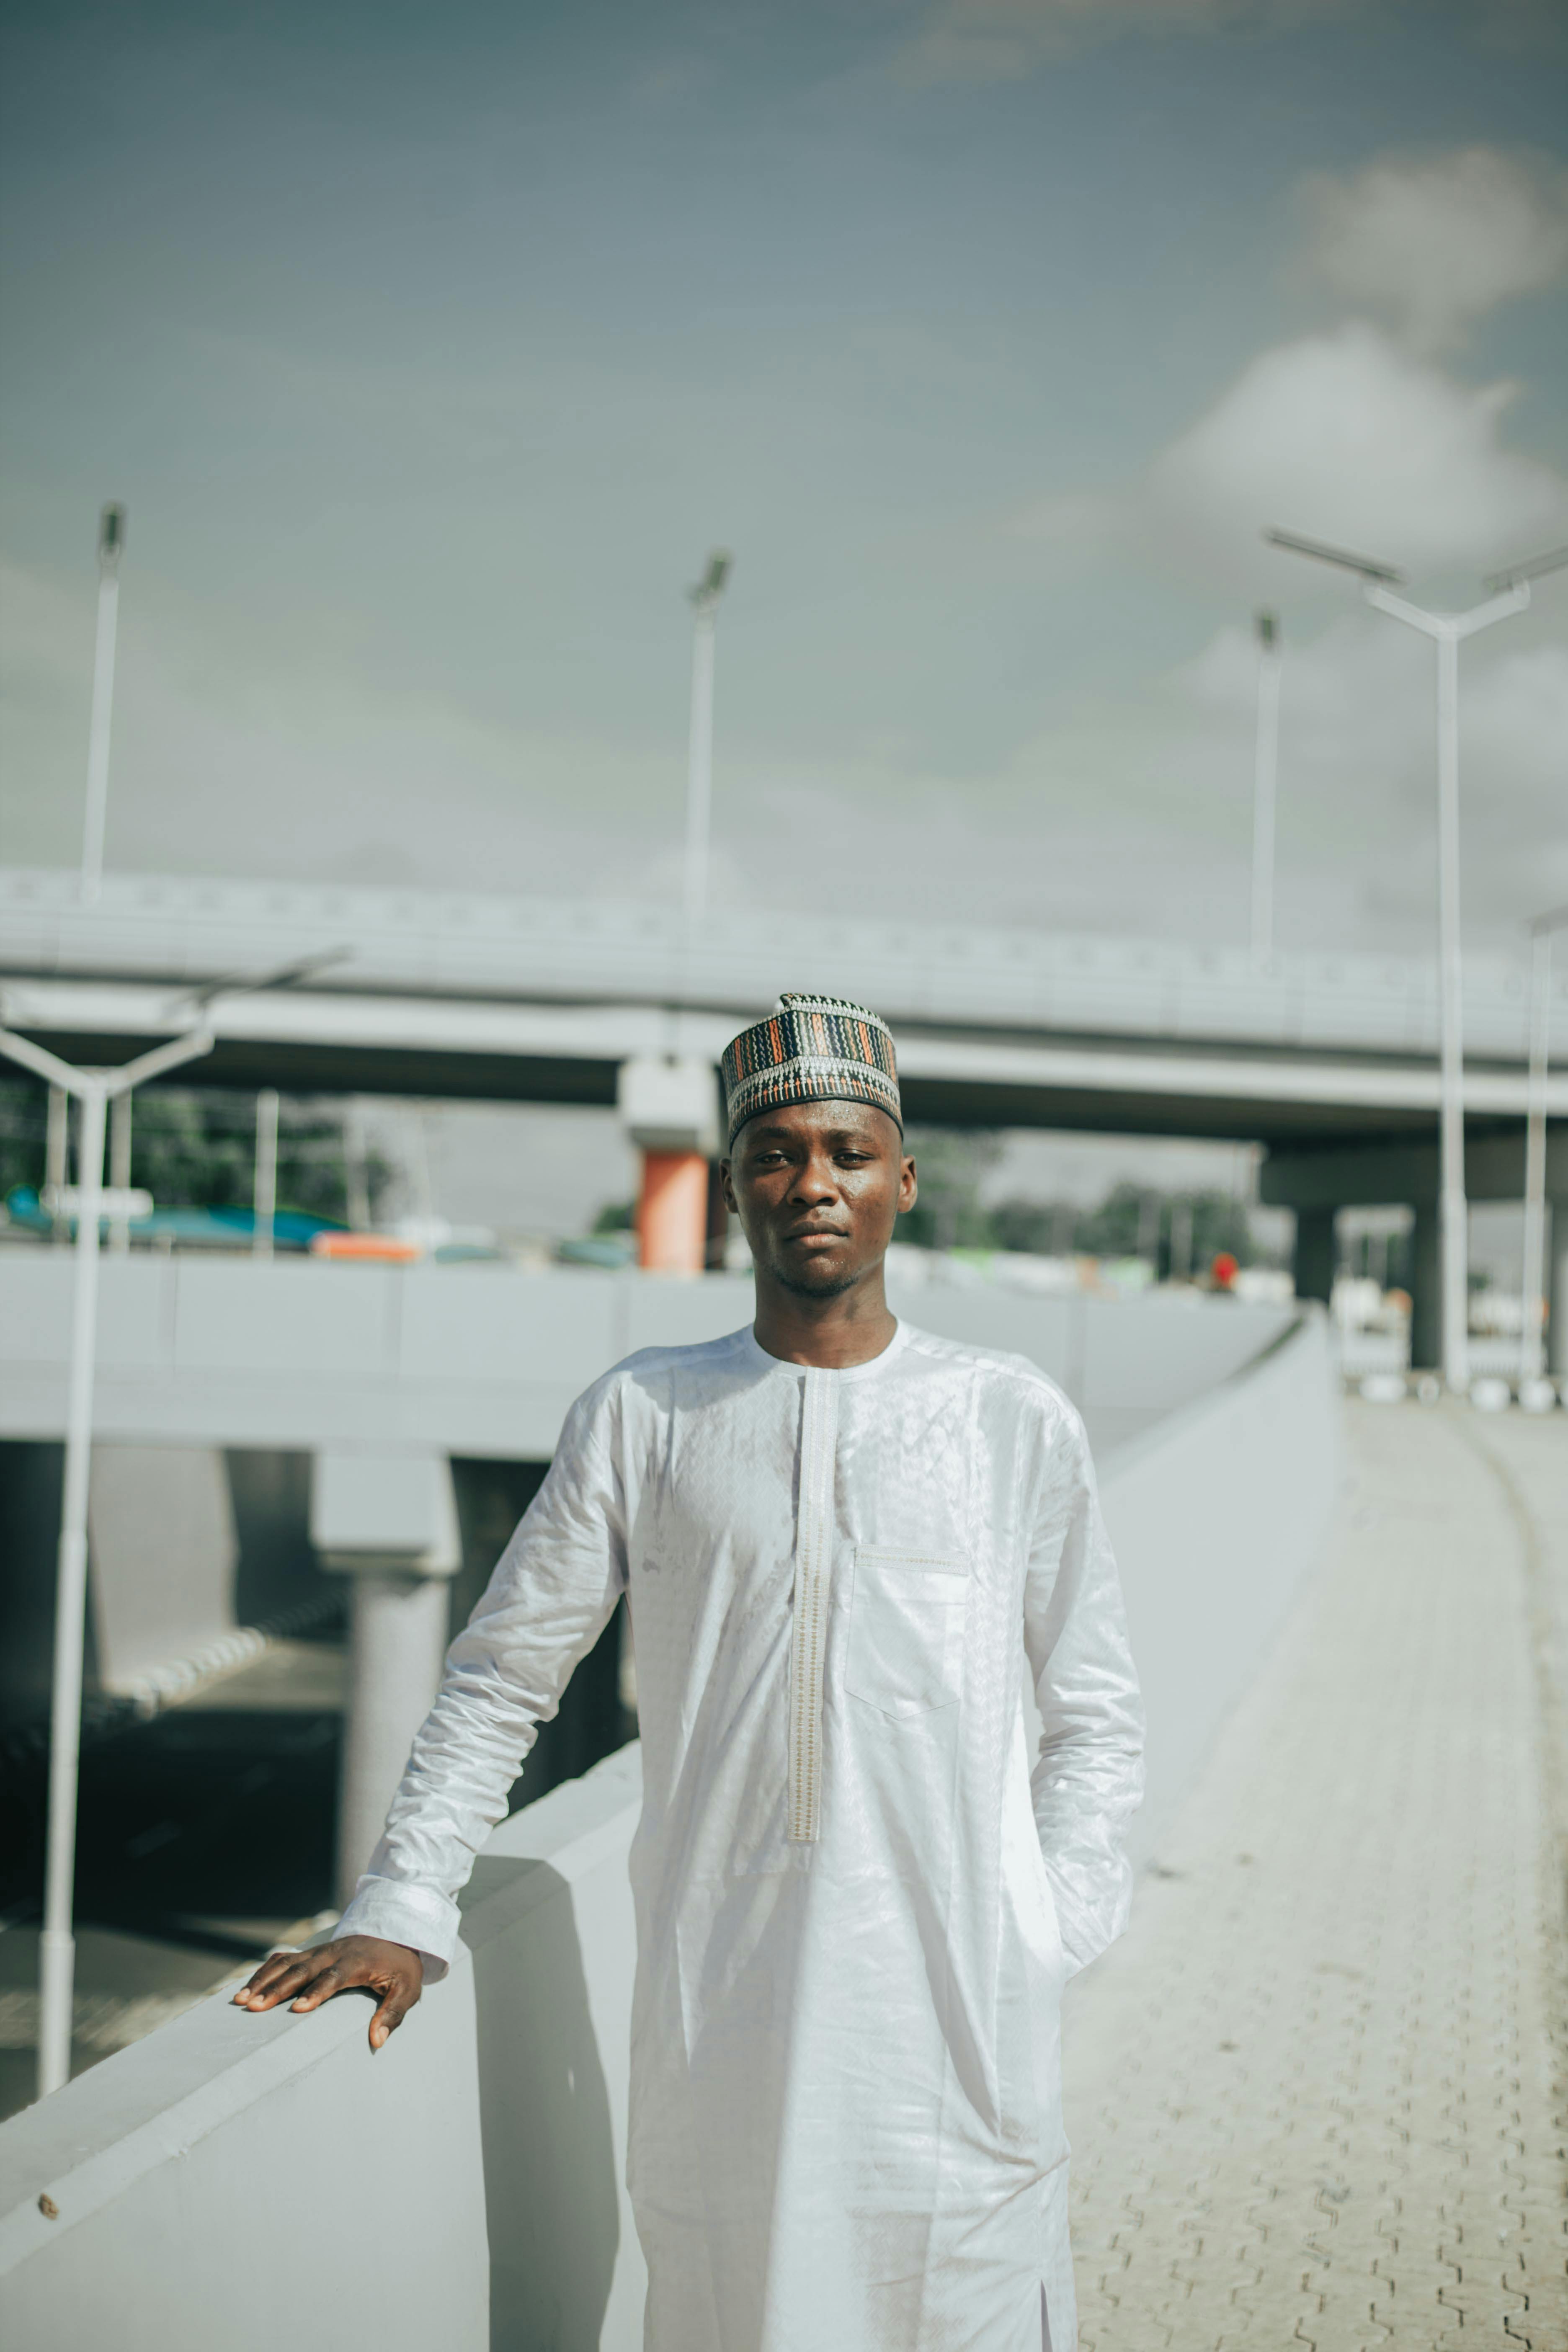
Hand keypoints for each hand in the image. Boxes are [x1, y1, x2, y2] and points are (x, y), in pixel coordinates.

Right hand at [232, 1934, 422, 2051]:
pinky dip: (263, 1971)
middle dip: (277, 1988)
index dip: (315, 1992)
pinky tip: (246, 1987)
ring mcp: (319, 1952)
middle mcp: (333, 1954)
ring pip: (286, 1963)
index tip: (297, 2009)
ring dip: (263, 1980)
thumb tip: (377, 2040)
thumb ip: (393, 2013)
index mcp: (357, 1962)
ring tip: (240, 2000)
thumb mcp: (408, 1989)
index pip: (333, 1977)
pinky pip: (283, 1959)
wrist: (397, 1934)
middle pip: (301, 1970)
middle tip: (253, 2007)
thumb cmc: (401, 1969)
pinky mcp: (310, 1954)